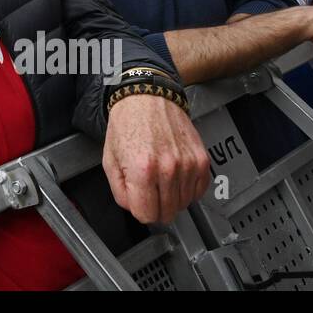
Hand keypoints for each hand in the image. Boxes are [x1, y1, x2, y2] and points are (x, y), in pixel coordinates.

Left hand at [102, 95, 209, 224]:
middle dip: (155, 207)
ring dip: (172, 198)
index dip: (140, 210)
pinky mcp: (202, 160)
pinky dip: (187, 190)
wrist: (148, 97)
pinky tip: (175, 176)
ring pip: (183, 205)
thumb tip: (134, 208)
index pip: (146, 215)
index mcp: (142, 170)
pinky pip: (199, 192)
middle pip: (167, 213)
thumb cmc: (128, 123)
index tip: (138, 201)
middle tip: (148, 190)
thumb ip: (120, 191)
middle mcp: (168, 169)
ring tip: (160, 177)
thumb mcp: (110, 159)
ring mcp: (188, 165)